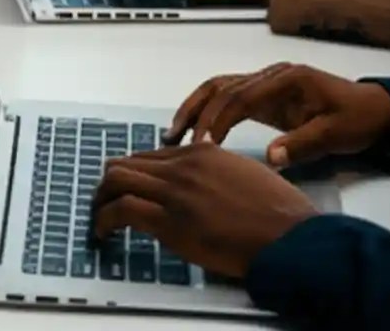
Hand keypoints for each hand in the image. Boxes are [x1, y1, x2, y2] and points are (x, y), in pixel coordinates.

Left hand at [93, 144, 317, 278]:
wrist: (290, 237)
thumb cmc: (280, 214)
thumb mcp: (247, 175)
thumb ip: (219, 172)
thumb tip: (202, 186)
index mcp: (203, 152)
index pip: (152, 155)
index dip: (136, 173)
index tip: (129, 187)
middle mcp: (183, 165)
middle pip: (127, 163)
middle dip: (110, 182)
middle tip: (105, 200)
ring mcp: (174, 191)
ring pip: (116, 180)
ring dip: (100, 198)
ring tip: (98, 215)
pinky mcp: (169, 220)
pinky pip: (122, 210)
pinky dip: (104, 219)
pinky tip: (103, 231)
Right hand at [167, 64, 389, 167]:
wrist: (376, 110)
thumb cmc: (358, 120)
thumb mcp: (337, 134)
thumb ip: (303, 144)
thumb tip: (271, 157)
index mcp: (286, 79)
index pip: (240, 97)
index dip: (218, 120)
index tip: (203, 146)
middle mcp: (270, 75)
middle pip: (221, 87)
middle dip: (196, 113)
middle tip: (176, 140)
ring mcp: (265, 82)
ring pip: (218, 88)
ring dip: (194, 108)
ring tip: (173, 132)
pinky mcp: (264, 94)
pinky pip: (227, 97)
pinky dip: (207, 110)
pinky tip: (195, 129)